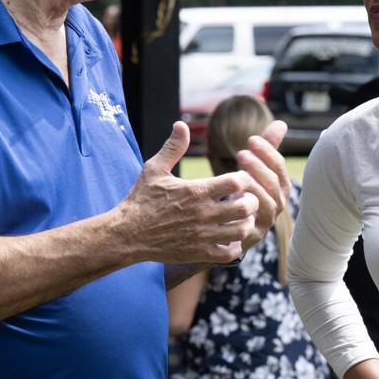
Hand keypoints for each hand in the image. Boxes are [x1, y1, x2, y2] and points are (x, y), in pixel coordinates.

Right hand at [117, 121, 259, 263]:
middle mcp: (203, 214)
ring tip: (240, 218)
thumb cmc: (141, 199)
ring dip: (246, 223)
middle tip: (246, 199)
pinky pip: (230, 253)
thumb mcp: (154, 169)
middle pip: (245, 207)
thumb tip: (182, 124)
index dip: (244, 179)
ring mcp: (202, 235)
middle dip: (252, 201)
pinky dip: (235, 245)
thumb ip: (173, 147)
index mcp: (196, 191)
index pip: (236, 181)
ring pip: (241, 230)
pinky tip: (229, 237)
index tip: (239, 180)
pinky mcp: (199, 253)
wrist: (127, 234)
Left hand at [233, 121, 291, 253]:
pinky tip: (233, 197)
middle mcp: (276, 205)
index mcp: (278, 187)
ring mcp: (265, 221)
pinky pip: (255, 223)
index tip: (251, 139)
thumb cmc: (241, 193)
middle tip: (241, 153)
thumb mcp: (252, 168)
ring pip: (268, 203)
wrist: (222, 228)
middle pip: (275, 185)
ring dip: (254, 185)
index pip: (279, 167)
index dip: (268, 152)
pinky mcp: (252, 237)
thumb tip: (282, 123)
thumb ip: (266, 147)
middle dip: (260, 167)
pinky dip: (247, 210)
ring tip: (236, 172)